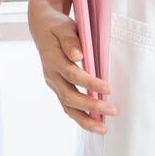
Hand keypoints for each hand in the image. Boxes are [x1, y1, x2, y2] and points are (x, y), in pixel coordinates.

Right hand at [28, 0, 114, 133]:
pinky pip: (67, 106)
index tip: (109, 88)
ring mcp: (53, 83)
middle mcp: (50, 74)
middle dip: (91, 106)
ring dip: (85, 120)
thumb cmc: (57, 26)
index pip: (72, 75)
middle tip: (112, 110)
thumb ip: (70, 40)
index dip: (90, 83)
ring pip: (67, 106)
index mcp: (52, 58)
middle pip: (69, 96)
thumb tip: (78, 55)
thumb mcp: (64, 26)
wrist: (42, 27)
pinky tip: (95, 123)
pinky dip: (81, 117)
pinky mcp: (57, 88)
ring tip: (103, 129)